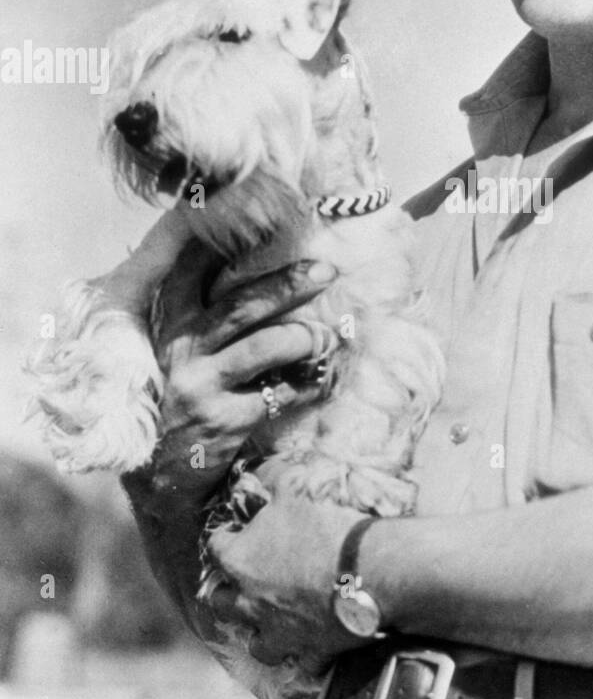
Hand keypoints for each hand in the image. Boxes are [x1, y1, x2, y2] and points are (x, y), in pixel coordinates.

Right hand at [127, 239, 337, 503]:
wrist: (159, 478)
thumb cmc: (178, 401)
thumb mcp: (177, 353)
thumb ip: (206, 316)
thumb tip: (259, 274)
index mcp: (169, 324)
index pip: (191, 272)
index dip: (222, 244)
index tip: (262, 220)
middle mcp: (180, 349)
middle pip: (240, 305)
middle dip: (288, 284)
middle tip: (327, 270)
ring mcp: (200, 385)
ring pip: (264, 346)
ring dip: (306, 337)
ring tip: (328, 337)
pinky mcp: (222, 421)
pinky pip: (280, 394)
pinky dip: (311, 384)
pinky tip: (326, 379)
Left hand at [204, 484, 367, 673]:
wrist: (373, 571)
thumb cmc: (329, 528)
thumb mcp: (295, 490)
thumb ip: (273, 485)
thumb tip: (260, 478)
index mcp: (240, 561)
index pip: (215, 548)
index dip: (222, 538)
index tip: (229, 533)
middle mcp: (250, 602)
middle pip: (224, 603)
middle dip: (228, 592)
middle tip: (238, 583)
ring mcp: (279, 632)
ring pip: (256, 643)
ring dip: (260, 632)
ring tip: (269, 624)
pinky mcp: (311, 652)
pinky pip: (302, 663)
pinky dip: (305, 657)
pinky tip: (311, 649)